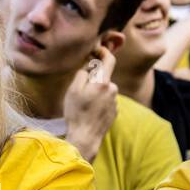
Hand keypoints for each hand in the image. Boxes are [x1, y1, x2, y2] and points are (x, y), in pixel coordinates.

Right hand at [63, 47, 118, 162]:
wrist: (85, 138)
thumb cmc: (77, 113)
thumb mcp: (73, 90)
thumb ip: (82, 74)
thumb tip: (89, 67)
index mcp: (103, 83)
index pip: (109, 60)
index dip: (104, 52)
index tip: (97, 51)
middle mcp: (113, 90)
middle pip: (104, 77)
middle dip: (94, 78)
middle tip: (80, 89)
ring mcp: (115, 102)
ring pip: (105, 90)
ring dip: (96, 92)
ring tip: (84, 105)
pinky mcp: (115, 112)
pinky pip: (107, 101)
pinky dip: (99, 102)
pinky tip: (90, 112)